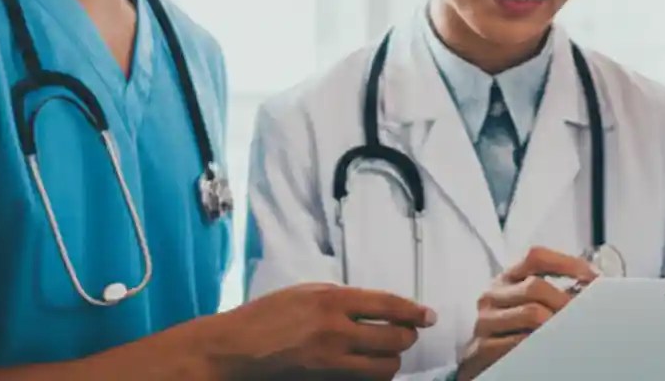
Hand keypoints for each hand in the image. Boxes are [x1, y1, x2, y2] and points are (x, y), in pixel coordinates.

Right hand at [208, 282, 436, 379]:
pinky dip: (372, 376)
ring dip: (392, 360)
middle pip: (394, 340)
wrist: (234, 348)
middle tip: (406, 334)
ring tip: (388, 353)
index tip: (430, 316)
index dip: (414, 312)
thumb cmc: (266, 315)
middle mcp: (336, 331)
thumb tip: (376, 307)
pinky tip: (368, 368)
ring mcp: (330, 362)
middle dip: (407, 337)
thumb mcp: (306, 292)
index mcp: (333, 301)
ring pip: (384, 368)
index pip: (388, 306)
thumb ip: (341, 298)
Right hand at [455, 247, 597, 380]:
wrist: (478, 364)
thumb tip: (593, 286)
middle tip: (585, 314)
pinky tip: (551, 348)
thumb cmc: (512, 330)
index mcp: (506, 279)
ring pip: (532, 314)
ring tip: (570, 332)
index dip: (568, 263)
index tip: (593, 277)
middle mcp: (492, 295)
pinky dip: (542, 345)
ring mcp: (485, 321)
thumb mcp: (526, 304)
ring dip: (557, 324)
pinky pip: (520, 343)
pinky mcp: (481, 348)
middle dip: (566, 300)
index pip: (536, 257)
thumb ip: (553, 292)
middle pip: (536, 286)